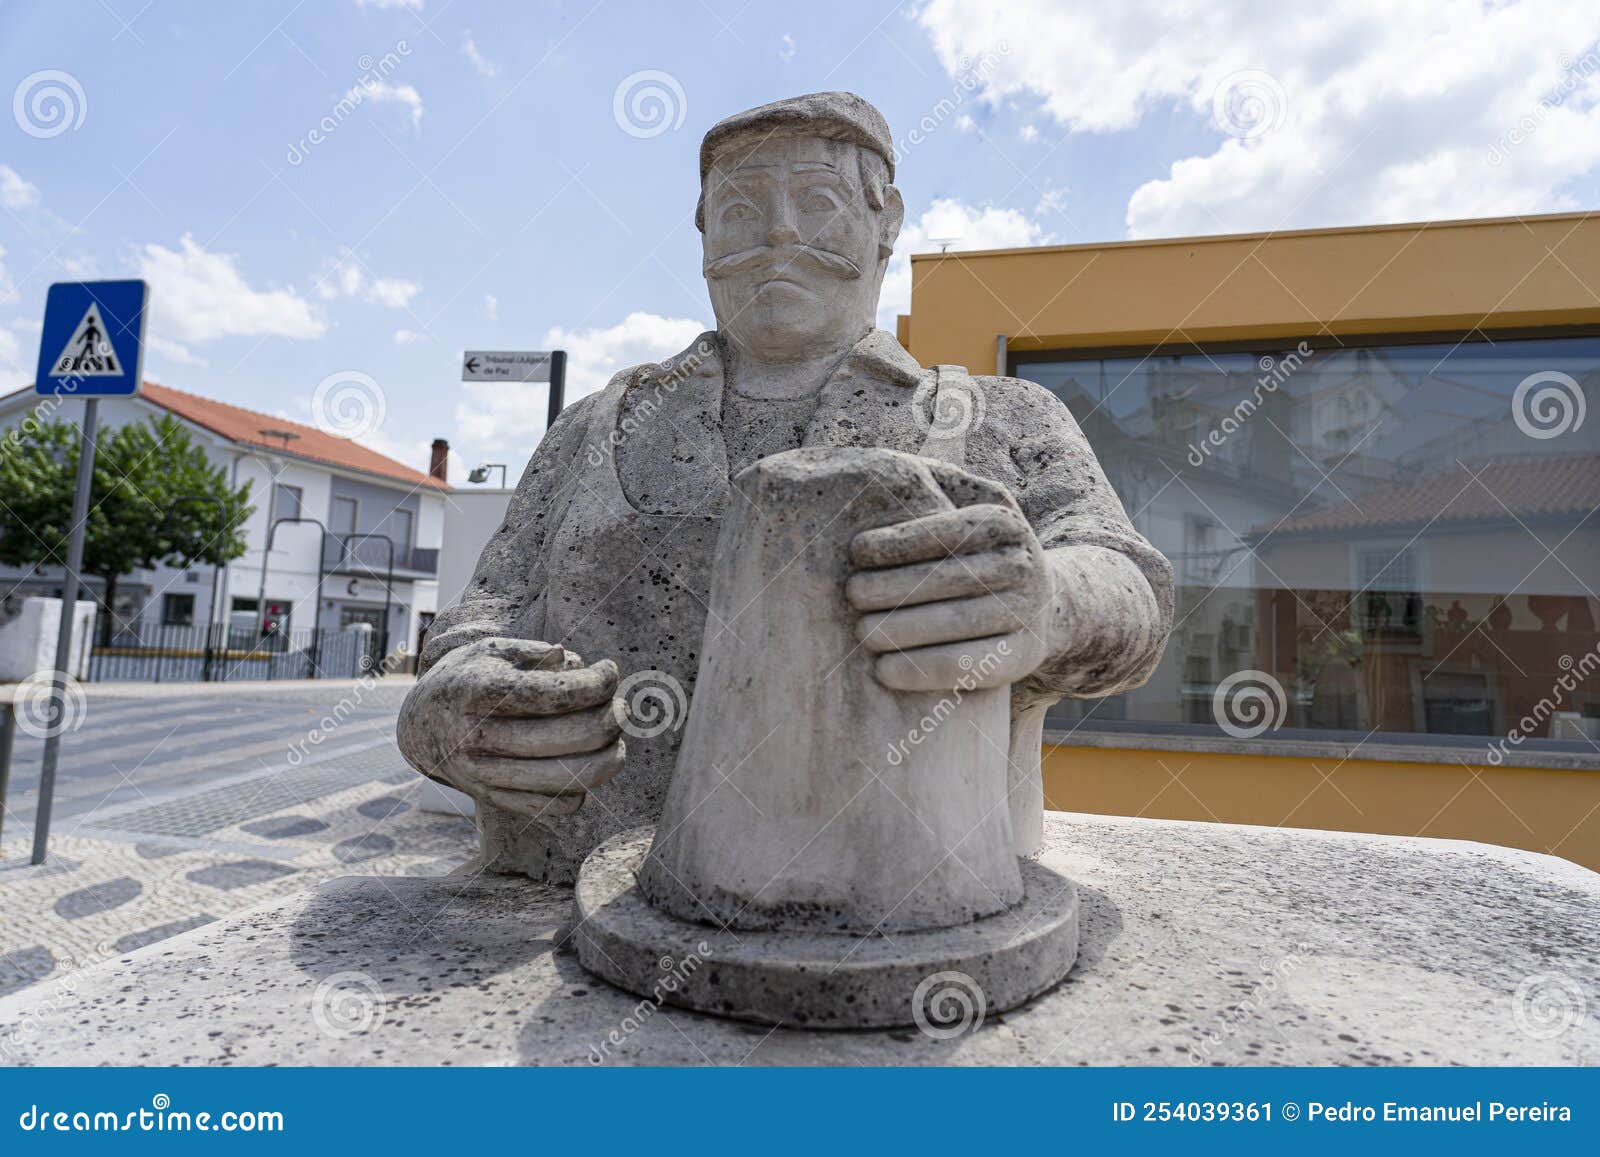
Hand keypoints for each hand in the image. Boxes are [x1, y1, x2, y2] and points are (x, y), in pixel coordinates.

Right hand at [397, 638, 624, 816]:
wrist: (421, 724)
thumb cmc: (469, 677)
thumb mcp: (493, 650)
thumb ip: (534, 652)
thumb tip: (574, 662)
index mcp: (479, 693)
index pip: (555, 693)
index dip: (597, 683)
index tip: (611, 671)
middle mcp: (477, 738)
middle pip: (567, 737)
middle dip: (610, 720)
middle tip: (622, 708)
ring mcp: (483, 775)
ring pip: (565, 779)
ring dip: (607, 761)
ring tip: (617, 741)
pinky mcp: (493, 799)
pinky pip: (550, 807)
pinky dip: (581, 791)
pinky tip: (587, 766)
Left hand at [846, 501, 1052, 692]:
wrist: (1041, 603)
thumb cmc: (977, 550)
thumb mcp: (968, 507)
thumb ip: (932, 486)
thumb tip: (884, 470)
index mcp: (1004, 524)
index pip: (946, 530)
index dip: (899, 540)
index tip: (856, 551)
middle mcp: (1023, 566)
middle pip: (946, 579)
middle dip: (891, 588)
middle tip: (852, 594)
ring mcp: (1026, 614)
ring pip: (955, 623)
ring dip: (900, 630)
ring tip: (861, 631)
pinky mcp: (1022, 657)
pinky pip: (967, 666)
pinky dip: (922, 670)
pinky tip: (884, 670)